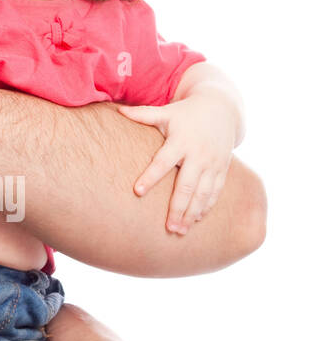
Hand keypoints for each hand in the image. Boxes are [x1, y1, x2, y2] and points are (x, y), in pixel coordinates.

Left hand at [119, 91, 239, 233]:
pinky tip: (196, 220)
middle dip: (177, 208)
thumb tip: (118, 110)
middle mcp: (199, 155)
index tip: (137, 191)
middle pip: (187, 186)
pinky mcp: (223, 170)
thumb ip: (143, 114)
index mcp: (181, 142)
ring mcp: (213, 164)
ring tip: (179, 231)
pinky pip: (216, 192)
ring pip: (203, 194)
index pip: (162, 162)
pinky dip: (207, 207)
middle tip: (167, 227)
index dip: (150, 177)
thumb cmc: (185, 113)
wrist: (222, 109)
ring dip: (192, 213)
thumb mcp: (166, 112)